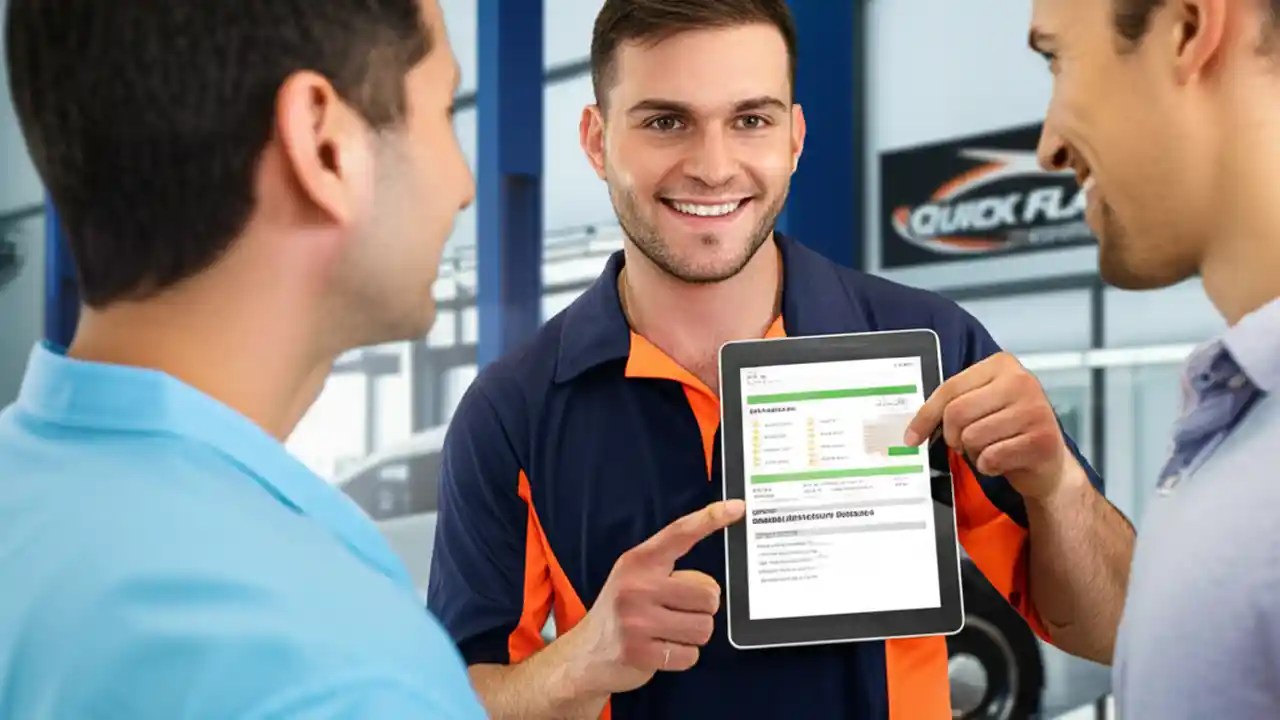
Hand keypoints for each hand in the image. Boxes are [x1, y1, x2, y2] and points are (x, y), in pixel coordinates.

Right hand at [569, 499, 744, 695]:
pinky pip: (691, 655)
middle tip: (677, 611)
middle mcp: (636, 586)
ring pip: (704, 627)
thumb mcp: (634, 577)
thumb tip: (711, 587)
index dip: (711, 518)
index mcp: (638, 561)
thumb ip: (668, 571)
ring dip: (693, 634)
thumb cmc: (621, 611)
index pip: (680, 533)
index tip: (737, 507)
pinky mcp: (641, 653)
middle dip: (702, 607)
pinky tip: (661, 650)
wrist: (586, 654)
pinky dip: (683, 656)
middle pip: (709, 594)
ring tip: (668, 632)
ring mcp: (637, 621)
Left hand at [903, 352, 1073, 500]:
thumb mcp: (981, 407)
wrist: (1048, 463)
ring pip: (972, 437)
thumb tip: (912, 429)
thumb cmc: (1008, 431)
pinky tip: (1003, 459)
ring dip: (974, 452)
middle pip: (957, 413)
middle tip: (964, 443)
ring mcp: (1035, 409)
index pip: (950, 388)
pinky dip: (989, 466)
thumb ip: (951, 405)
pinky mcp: (1042, 439)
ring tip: (991, 448)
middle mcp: (1021, 381)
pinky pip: (991, 457)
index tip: (912, 437)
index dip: (925, 416)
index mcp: (1002, 364)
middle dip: (953, 436)